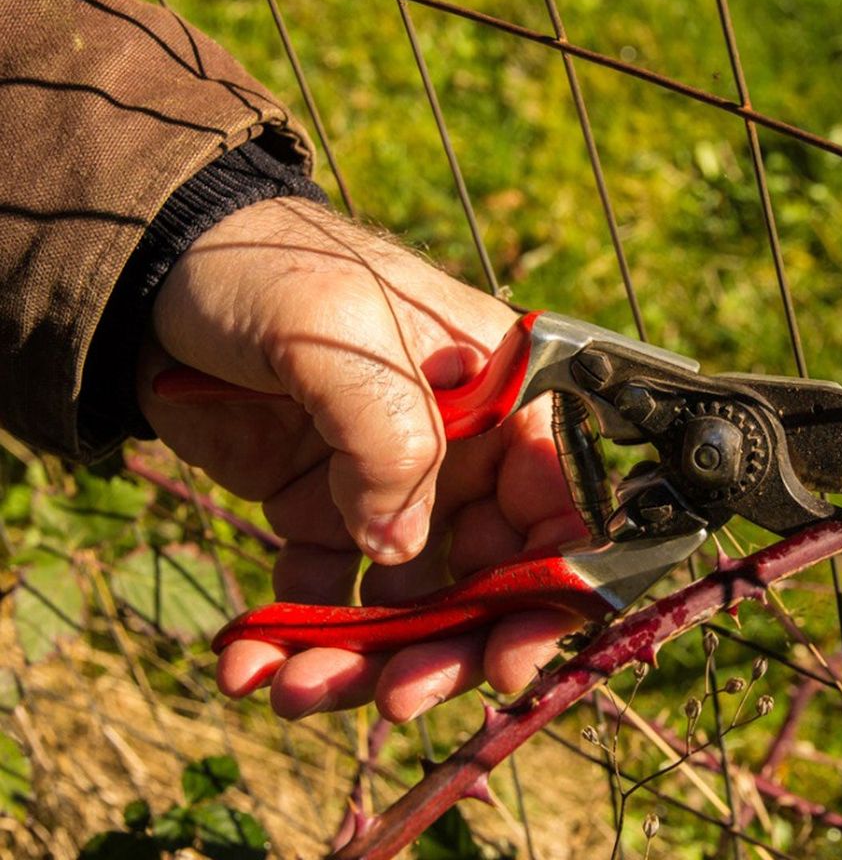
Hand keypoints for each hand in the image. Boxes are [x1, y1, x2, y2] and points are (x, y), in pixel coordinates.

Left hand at [137, 196, 585, 720]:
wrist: (150, 276)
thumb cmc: (264, 270)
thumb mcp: (337, 329)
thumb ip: (389, 433)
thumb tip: (399, 553)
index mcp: (501, 397)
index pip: (561, 503)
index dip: (552, 589)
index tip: (508, 659)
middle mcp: (463, 452)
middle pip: (490, 577)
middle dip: (448, 649)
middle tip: (395, 700)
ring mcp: (393, 488)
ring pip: (410, 604)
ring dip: (365, 661)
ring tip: (296, 691)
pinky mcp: (325, 513)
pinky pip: (331, 596)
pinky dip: (297, 640)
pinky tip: (250, 661)